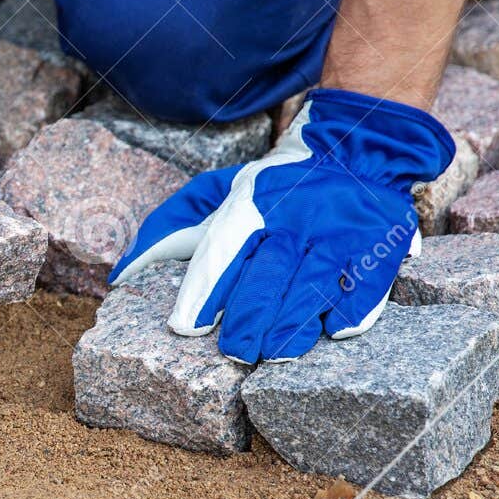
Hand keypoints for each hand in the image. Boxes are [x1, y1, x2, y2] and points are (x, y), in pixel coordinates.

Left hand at [108, 88, 453, 362]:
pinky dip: (351, 310)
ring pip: (315, 282)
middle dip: (249, 316)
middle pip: (270, 272)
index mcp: (254, 203)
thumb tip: (121, 272)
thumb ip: (171, 227)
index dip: (205, 289)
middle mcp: (296, 216)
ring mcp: (339, 232)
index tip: (188, 325)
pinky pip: (366, 282)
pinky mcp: (377, 245)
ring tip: (273, 352)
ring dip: (293, 323)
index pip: (223, 248)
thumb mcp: (220, 190)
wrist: (358, 146)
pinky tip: (333, 330)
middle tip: (234, 350)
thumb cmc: (277, 185)